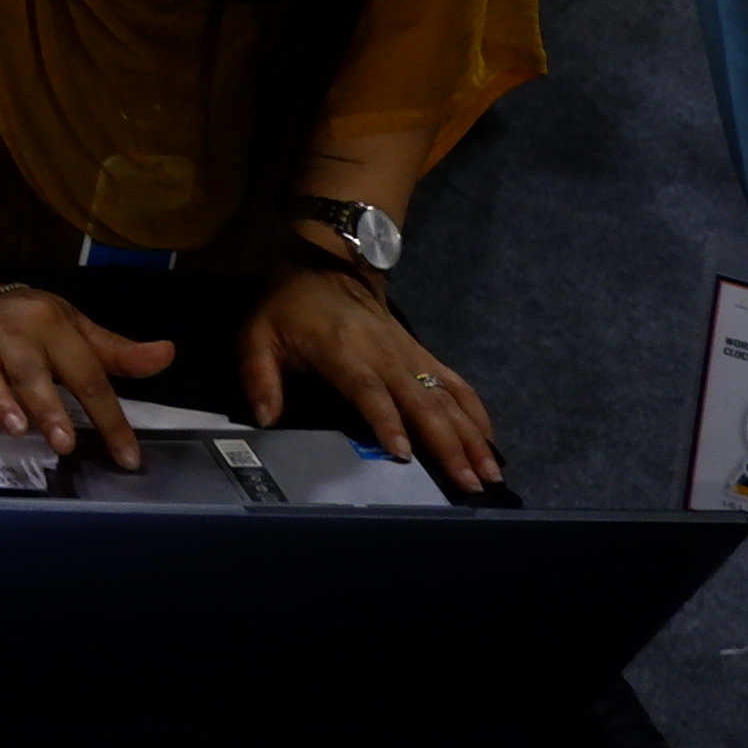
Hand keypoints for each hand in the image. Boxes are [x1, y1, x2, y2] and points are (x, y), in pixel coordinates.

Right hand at [0, 285, 174, 468]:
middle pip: (33, 374)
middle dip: (48, 409)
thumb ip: (118, 352)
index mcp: (52, 326)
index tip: (128, 457)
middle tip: (65, 443)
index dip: (110, 418)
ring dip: (1, 404)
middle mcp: (15, 337)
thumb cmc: (32, 326)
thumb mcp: (76, 329)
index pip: (87, 374)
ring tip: (15, 429)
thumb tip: (168, 354)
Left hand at [240, 265, 499, 488]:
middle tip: (469, 482)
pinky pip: (456, 383)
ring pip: (447, 397)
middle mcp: (384, 354)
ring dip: (471, 435)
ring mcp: (409, 354)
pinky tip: (491, 441)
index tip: (404, 453)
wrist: (325, 265)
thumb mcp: (257, 335)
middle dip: (447, 443)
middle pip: (421, 402)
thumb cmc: (287, 308)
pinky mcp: (422, 353)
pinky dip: (476, 411)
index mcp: (342, 352)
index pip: (368, 390)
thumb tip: (264, 419)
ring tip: (489, 472)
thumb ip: (258, 377)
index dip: (386, 420)